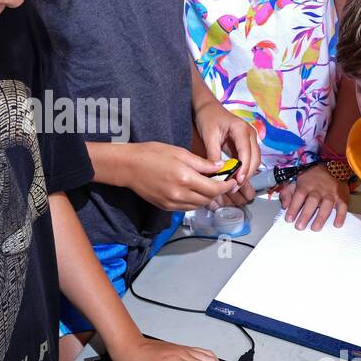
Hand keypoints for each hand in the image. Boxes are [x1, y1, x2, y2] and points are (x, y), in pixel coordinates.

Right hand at [121, 141, 239, 210]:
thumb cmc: (151, 154)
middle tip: (223, 182)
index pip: (214, 188)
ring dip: (207, 198)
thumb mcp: (179, 152)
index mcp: (185, 178)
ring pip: (199, 206)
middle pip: (208, 199)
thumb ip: (201, 163)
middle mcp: (180, 194)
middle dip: (219, 192)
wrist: (127, 166)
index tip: (232, 181)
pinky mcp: (166, 207)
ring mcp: (172, 203)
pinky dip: (195, 201)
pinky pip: (187, 208)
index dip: (226, 186)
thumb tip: (220, 168)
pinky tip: (194, 191)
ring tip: (209, 186)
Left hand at [194, 101, 259, 202]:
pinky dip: (244, 169)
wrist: (208, 108)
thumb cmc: (208, 118)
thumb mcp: (209, 136)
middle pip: (255, 158)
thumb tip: (217, 173)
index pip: (247, 151)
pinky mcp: (246, 144)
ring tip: (235, 185)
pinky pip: (249, 159)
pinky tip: (236, 178)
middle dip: (247, 173)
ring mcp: (250, 139)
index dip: (244, 168)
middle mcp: (250, 133)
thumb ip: (213, 154)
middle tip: (235, 186)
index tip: (238, 180)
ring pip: (255, 160)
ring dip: (247, 173)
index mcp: (241, 129)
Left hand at [277, 164, 347, 229]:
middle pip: (312, 201)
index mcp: (306, 185)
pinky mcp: (341, 197)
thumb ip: (287, 193)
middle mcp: (318, 189)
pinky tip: (337, 224)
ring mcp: (331, 193)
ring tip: (315, 228)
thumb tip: (284, 206)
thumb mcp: (295, 181)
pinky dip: (341, 216)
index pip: (299, 196)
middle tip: (300, 227)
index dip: (293, 207)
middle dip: (306, 214)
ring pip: (327, 205)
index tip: (289, 219)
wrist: (332, 168)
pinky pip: (342, 206)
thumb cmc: (311, 179)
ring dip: (321, 217)